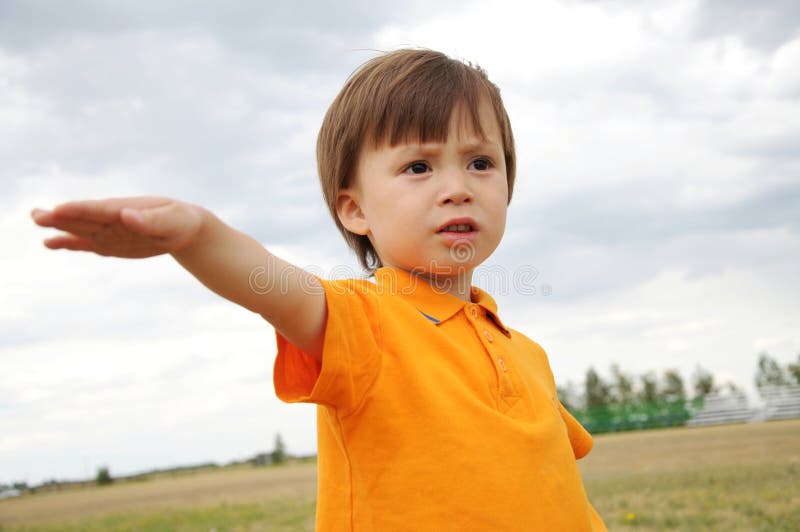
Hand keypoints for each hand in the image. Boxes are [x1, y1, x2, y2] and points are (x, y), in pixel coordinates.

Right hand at [31, 197, 205, 257]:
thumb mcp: (173, 221)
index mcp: (127, 209)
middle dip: (61, 218)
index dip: (80, 211)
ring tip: (36, 220)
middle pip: (84, 219)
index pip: (100, 210)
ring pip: (81, 230)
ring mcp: (110, 231)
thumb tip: (127, 215)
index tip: (59, 210)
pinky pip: (89, 244)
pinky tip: (51, 243)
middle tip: (36, 215)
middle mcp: (113, 219)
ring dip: (59, 228)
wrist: (185, 227)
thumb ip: (150, 221)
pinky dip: (71, 244)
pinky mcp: (111, 243)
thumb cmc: (181, 219)